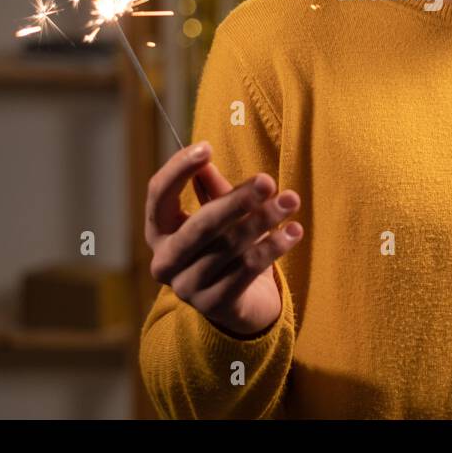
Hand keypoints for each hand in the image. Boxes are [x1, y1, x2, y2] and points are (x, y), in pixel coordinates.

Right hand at [145, 141, 303, 338]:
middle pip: (200, 225)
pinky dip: (272, 247)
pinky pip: (247, 270)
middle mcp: (165, 261)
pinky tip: (293, 231)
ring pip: (229, 247)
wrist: (241, 305)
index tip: (207, 147)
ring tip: (291, 201)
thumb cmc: (227, 248)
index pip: (158, 195)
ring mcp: (187, 287)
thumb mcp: (219, 215)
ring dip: (264, 220)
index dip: (179, 169)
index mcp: (158, 232)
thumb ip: (214, 190)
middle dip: (237, 201)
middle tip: (267, 181)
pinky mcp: (214, 305)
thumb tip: (205, 159)